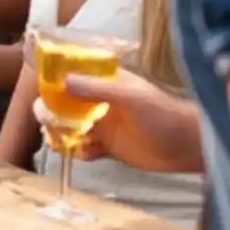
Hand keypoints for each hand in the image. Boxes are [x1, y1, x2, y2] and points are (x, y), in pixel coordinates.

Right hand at [35, 70, 203, 172]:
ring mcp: (104, 125)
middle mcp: (100, 102)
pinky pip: (84, 148)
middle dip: (53, 113)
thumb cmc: (163, 114)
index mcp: (105, 82)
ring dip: (62, 134)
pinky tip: (84, 154)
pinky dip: (78, 152)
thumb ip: (97, 89)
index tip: (42, 91)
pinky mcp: (108, 147)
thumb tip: (62, 82)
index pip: (73, 75)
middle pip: (65, 104)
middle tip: (47, 123)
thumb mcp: (130, 97)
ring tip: (59, 142)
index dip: (55, 81)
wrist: (188, 148)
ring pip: (71, 127)